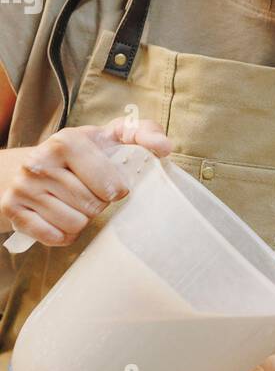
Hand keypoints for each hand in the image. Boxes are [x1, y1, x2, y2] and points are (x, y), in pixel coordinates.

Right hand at [0, 117, 172, 246]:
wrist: (23, 168)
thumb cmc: (77, 156)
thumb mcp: (107, 138)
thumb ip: (141, 133)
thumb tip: (164, 146)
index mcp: (67, 141)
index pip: (112, 186)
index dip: (117, 189)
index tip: (112, 183)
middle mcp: (40, 162)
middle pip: (94, 206)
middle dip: (97, 203)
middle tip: (85, 191)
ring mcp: (23, 187)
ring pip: (75, 224)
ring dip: (80, 219)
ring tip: (71, 202)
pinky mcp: (12, 211)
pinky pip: (55, 237)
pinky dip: (62, 233)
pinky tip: (57, 216)